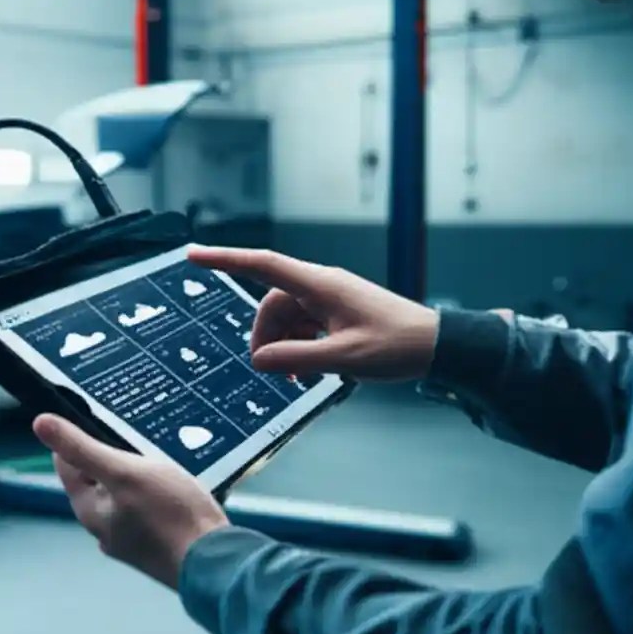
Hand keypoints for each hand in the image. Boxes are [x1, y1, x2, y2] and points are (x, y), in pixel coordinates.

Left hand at [33, 414, 229, 588]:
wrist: (214, 559)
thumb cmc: (170, 514)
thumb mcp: (124, 471)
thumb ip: (82, 448)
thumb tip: (40, 423)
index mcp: (89, 512)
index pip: (67, 465)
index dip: (79, 437)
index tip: (102, 418)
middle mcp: (105, 529)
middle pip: (97, 479)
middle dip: (113, 455)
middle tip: (137, 434)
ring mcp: (132, 539)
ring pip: (125, 493)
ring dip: (137, 473)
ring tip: (160, 455)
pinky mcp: (157, 542)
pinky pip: (148, 506)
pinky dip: (156, 491)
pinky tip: (176, 482)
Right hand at [188, 245, 439, 380]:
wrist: (438, 345)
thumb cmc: (397, 346)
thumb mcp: (343, 358)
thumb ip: (297, 359)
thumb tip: (259, 360)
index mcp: (320, 286)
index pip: (263, 265)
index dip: (225, 259)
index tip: (194, 255)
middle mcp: (321, 286)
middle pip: (272, 305)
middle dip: (266, 338)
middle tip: (274, 372)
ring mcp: (330, 299)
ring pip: (287, 319)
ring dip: (284, 347)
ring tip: (299, 378)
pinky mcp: (338, 313)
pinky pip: (304, 326)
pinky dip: (299, 348)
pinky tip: (310, 371)